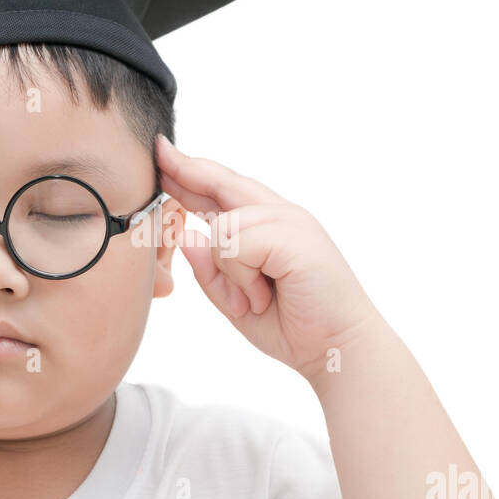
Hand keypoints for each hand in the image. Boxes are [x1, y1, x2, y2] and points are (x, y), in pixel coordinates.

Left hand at [155, 135, 383, 382]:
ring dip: (229, 273)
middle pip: (222, 181)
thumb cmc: (293, 325)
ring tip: (255, 299)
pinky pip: (235, 246)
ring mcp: (289, 222)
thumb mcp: (236, 300)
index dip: (190, 172)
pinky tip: (262, 297)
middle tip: (160, 149)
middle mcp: (280, 215)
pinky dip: (241, 278)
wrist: (338, 348)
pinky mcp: (292, 236)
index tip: (163, 153)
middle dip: (186, 169)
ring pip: (221, 228)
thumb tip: (187, 236)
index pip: (222, 189)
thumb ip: (210, 272)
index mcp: (268, 225)